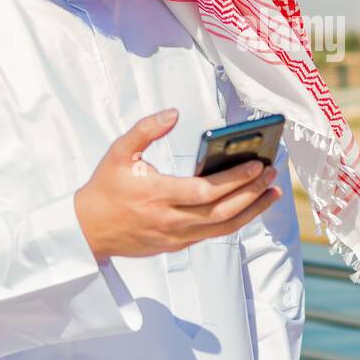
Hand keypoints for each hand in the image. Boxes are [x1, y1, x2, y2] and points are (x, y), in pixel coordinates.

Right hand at [74, 108, 281, 260]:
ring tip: (272, 192)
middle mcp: (171, 220)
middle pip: (223, 211)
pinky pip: (213, 234)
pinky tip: (250, 206)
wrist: (87, 231)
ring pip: (224, 227)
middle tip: (272, 173)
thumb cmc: (105, 188)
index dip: (235, 179)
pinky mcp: (177, 245)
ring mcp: (176, 236)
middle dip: (253, 192)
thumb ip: (145, 130)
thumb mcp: (119, 153)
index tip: (257, 165)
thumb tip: (173, 113)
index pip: (206, 190)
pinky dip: (236, 220)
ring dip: (252, 210)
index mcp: (158, 195)